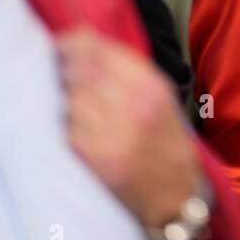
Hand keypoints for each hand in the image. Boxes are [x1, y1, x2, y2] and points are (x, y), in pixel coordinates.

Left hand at [57, 28, 201, 230]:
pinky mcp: (97, 158)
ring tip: (75, 112)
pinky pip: (67, 131)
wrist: (178, 195)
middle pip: (76, 72)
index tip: (61, 50)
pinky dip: (67, 130)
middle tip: (61, 80)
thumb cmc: (166, 142)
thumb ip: (126, 70)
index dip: (70, 45)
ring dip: (65, 104)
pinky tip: (79, 133)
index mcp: (151, 85)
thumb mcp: (160, 97)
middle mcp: (134, 105)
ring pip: (69, 101)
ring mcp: (114, 133)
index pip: (95, 48)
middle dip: (64, 75)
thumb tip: (80, 47)